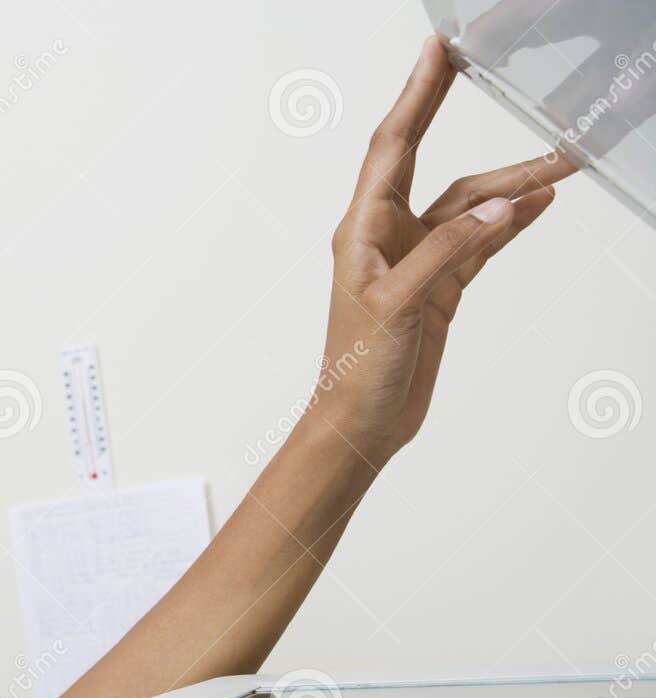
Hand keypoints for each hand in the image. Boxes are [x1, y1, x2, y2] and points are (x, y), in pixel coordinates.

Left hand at [308, 36, 574, 465]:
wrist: (362, 422)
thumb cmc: (358, 370)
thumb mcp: (398, 305)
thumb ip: (447, 251)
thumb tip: (500, 208)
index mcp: (362, 231)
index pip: (392, 147)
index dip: (416, 96)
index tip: (436, 51)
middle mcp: (386, 236)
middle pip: (432, 160)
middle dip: (457, 114)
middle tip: (485, 64)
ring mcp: (416, 260)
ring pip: (470, 205)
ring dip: (513, 184)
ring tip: (563, 161)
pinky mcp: (439, 286)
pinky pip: (482, 240)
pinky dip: (511, 221)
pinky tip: (540, 201)